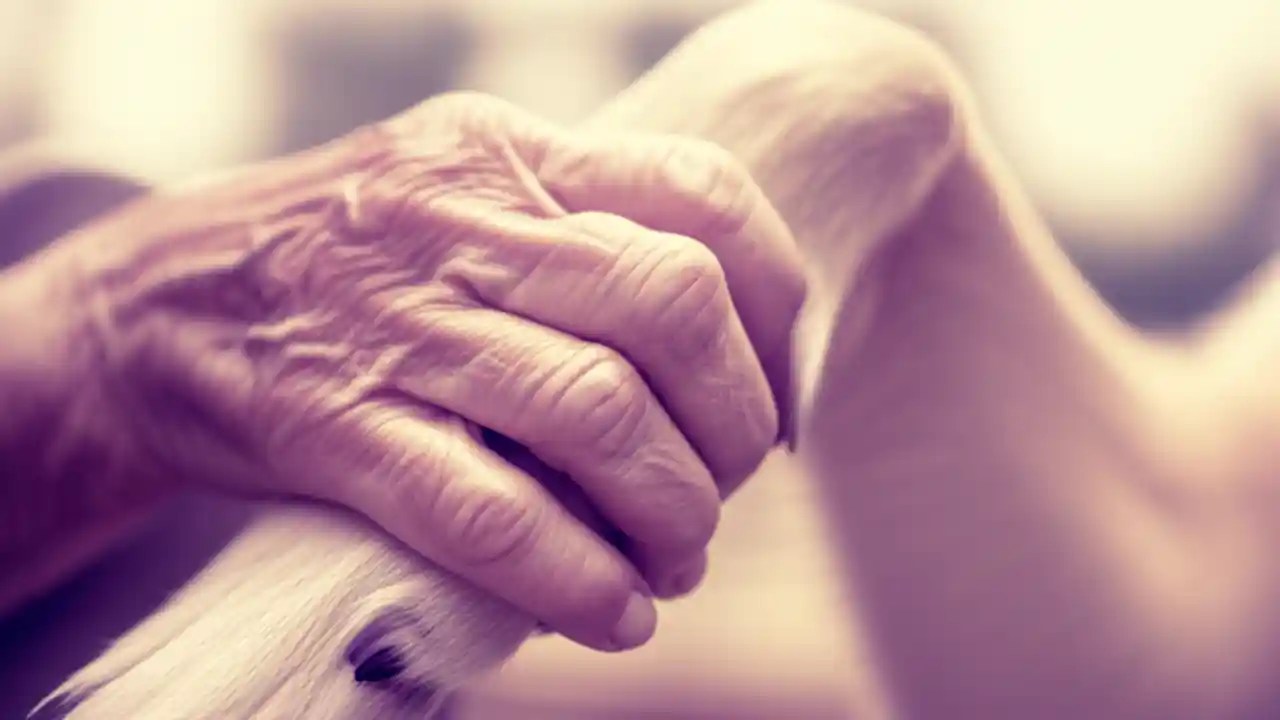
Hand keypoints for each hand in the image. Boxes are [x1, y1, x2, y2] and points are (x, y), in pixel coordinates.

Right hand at [31, 92, 804, 650]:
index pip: (702, 198)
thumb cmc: (344, 261)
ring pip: (596, 413)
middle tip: (729, 482)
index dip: (778, 304)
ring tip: (678, 560)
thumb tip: (732, 337)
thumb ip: (577, 233)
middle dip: (734, 421)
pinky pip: (487, 511)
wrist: (153, 306)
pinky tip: (613, 612)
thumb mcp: (459, 194)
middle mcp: (456, 218)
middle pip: (670, 306)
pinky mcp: (330, 424)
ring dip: (672, 511)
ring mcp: (392, 320)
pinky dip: (574, 577)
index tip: (777, 387)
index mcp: (507, 153)